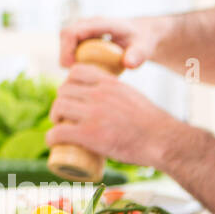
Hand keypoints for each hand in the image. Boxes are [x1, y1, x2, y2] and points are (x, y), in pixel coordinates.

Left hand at [46, 64, 181, 167]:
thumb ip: (118, 95)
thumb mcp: (132, 97)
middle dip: (60, 102)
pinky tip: (52, 142)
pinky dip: (51, 137)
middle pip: (63, 90)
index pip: (76, 71)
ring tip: (60, 127)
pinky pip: (58, 132)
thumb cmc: (152, 124)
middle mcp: (99, 94)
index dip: (68, 83)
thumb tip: (109, 103)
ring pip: (58, 107)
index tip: (70, 96)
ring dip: (54, 118)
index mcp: (110, 83)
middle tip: (63, 116)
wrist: (163, 141)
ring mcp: (93, 113)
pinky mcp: (89, 133)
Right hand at [60, 16, 166, 70]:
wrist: (143, 34)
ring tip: (85, 73)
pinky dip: (76, 59)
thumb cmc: (143, 40)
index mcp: (100, 22)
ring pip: (66, 42)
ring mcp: (85, 28)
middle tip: (76, 75)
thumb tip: (128, 64)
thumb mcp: (145, 47)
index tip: (72, 68)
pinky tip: (90, 70)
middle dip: (65, 56)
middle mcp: (89, 23)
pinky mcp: (84, 35)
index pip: (71, 32)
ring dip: (69, 58)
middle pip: (65, 36)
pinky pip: (72, 46)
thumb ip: (138, 55)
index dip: (66, 51)